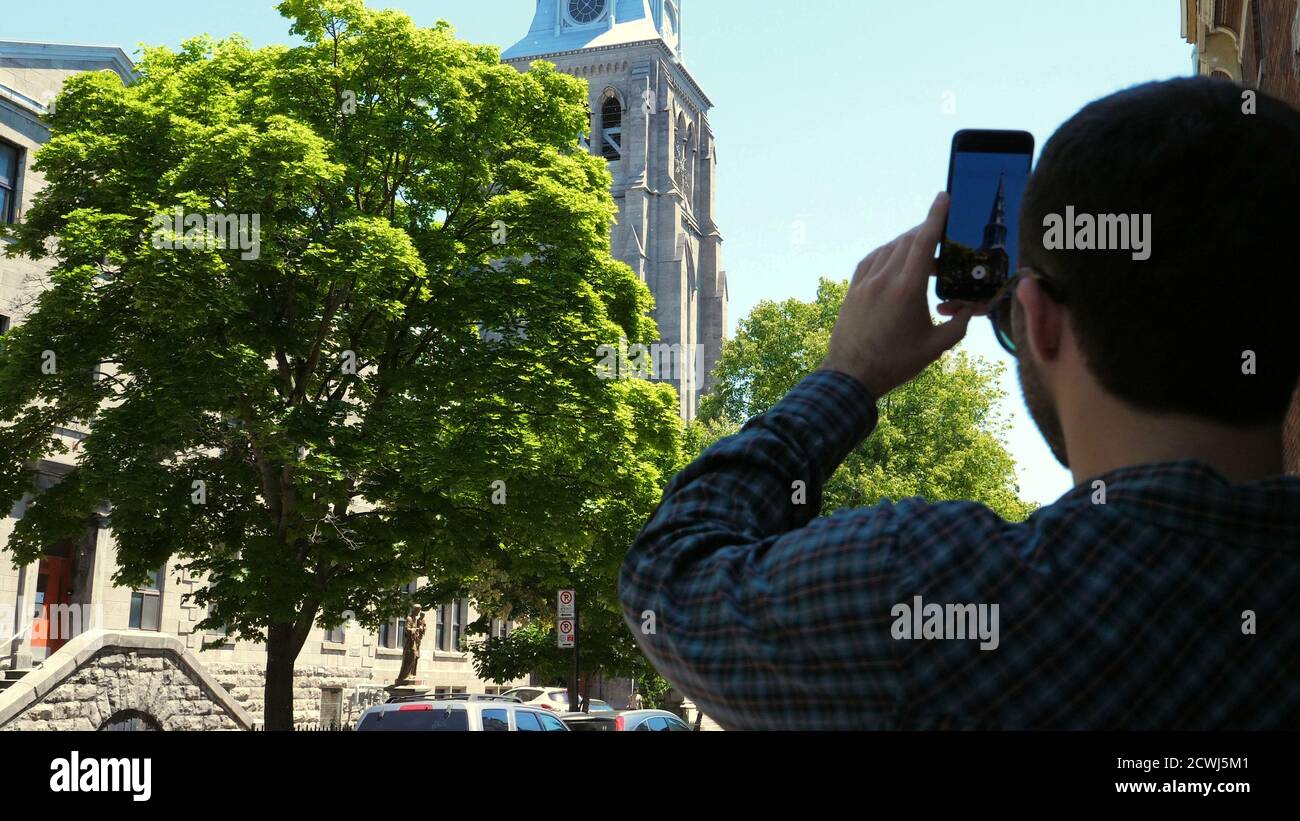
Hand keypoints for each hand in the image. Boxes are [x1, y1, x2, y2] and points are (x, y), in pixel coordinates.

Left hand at [820, 193, 977, 397]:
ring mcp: (865, 284)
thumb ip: (959, 325)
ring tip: (922, 254)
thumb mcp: (935, 347)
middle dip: (925, 233)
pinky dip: (886, 254)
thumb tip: (970, 310)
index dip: (935, 217)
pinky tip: (894, 261)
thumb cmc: (894, 363)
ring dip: (906, 244)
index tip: (943, 197)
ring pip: (888, 249)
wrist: (849, 376)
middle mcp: (884, 280)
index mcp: (907, 290)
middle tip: (942, 239)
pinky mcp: (852, 290)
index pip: (923, 242)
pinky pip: (871, 260)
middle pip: (907, 242)